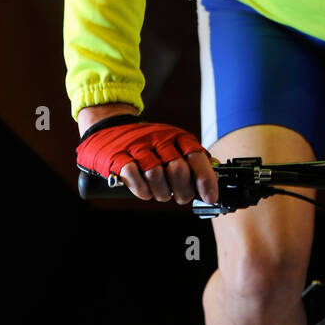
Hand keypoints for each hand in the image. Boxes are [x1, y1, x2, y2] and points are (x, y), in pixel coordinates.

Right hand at [76, 118, 218, 204]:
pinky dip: (141, 189)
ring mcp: (137, 146)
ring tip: (161, 193)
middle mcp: (158, 139)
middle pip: (177, 168)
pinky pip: (132, 174)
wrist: (109, 127)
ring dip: (161, 192)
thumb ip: (192, 158)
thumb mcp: (172, 144)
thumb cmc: (146, 142)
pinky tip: (144, 190)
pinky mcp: (118, 156)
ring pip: (155, 174)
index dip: (205, 179)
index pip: (196, 156)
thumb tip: (214, 173)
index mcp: (176, 136)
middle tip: (180, 197)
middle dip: (182, 191)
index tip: (210, 197)